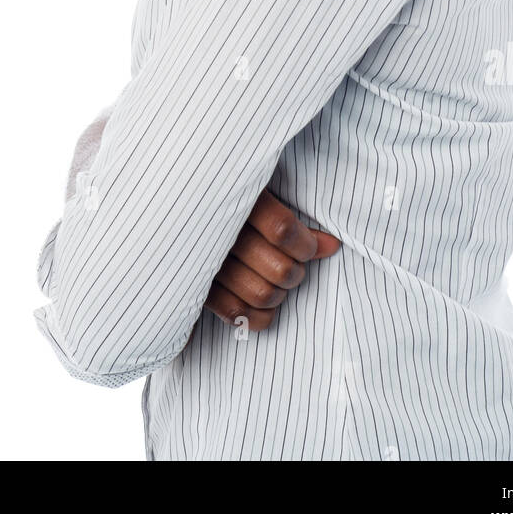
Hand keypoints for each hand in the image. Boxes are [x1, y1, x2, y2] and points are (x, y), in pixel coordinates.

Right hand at [202, 188, 340, 333]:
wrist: (181, 203)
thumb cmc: (234, 199)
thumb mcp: (263, 197)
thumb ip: (295, 222)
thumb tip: (331, 246)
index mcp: (237, 199)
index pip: (282, 231)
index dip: (304, 245)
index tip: (307, 247)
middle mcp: (217, 231)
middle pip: (278, 269)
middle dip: (295, 271)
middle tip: (293, 263)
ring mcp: (205, 262)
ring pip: (262, 294)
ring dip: (280, 293)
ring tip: (277, 279)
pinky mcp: (196, 287)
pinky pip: (236, 314)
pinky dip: (260, 316)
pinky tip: (265, 305)